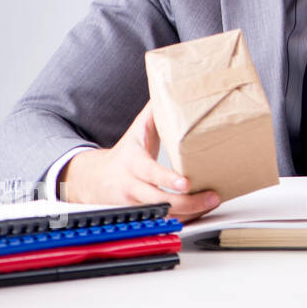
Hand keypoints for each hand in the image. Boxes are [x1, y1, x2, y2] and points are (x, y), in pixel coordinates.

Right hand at [59, 101, 220, 222]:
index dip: (168, 179)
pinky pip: (164, 220)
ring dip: (190, 212)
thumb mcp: (138, 130)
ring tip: (212, 202)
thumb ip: (156, 112)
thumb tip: (173, 87)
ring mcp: (136, 203)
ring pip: (164, 214)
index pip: (150, 173)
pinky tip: (200, 212)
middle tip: (212, 196)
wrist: (94, 179)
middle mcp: (132, 186)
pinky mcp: (141, 214)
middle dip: (188, 202)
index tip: (185, 183)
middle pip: (160, 200)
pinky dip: (183, 219)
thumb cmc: (126, 152)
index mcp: (133, 163)